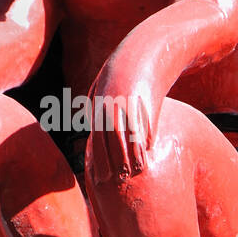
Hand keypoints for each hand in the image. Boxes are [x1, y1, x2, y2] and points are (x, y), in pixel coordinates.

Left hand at [88, 55, 160, 182]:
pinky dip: (145, 142)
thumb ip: (93, 108)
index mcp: (100, 107)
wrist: (141, 56)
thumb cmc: (116, 73)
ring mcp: (131, 108)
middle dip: (114, 162)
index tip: (100, 174)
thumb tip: (90, 125)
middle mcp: (114, 109)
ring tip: (133, 172)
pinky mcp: (147, 105)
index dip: (99, 159)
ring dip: (131, 157)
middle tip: (116, 179)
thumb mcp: (99, 88)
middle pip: (113, 142)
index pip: (98, 138)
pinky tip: (146, 155)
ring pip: (130, 138)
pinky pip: (145, 128)